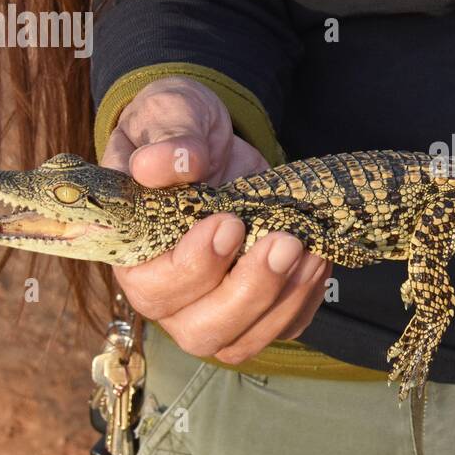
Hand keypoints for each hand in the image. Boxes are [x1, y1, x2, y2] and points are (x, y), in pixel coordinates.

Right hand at [100, 76, 330, 362]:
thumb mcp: (171, 114)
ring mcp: (211, 308)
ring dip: (283, 299)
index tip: (229, 223)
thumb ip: (167, 138)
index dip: (194, 266)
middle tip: (284, 242)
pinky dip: (304, 301)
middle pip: (202, 330)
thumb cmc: (180, 132)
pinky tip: (318, 260)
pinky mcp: (255, 309)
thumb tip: (161, 165)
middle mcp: (168, 295)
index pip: (155, 287)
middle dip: (249, 291)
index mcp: (136, 253)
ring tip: (309, 248)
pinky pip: (281, 327)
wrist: (216, 142)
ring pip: (243, 339)